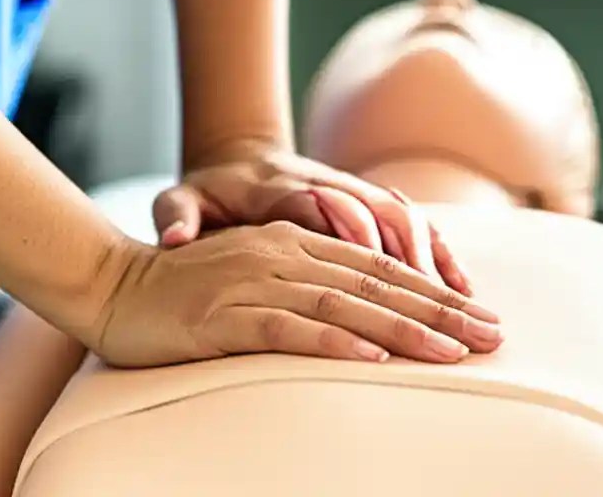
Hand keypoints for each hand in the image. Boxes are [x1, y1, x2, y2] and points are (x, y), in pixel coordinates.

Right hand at [87, 222, 501, 367]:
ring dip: (402, 329)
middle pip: (374, 284)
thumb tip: (363, 316)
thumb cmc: (183, 290)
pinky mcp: (223, 316)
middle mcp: (281, 257)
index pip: (378, 269)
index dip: (433, 292)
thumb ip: (302, 285)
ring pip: (342, 306)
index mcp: (292, 244)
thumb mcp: (251, 276)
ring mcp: (252, 284)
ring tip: (451, 352)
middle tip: (490, 336)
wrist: (112, 286)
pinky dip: (331, 343)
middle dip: (438, 310)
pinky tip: (369, 357)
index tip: (479, 317)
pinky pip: (286, 330)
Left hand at [152, 140, 473, 294]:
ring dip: (435, 263)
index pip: (323, 204)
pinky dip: (438, 254)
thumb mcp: (180, 200)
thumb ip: (177, 216)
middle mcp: (325, 183)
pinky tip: (461, 290)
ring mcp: (352, 190)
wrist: (231, 157)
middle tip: (445, 311)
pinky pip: (413, 225)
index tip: (380, 271)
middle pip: (380, 217)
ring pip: (405, 221)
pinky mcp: (367, 203)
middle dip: (414, 263)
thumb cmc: (206, 192)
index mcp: (279, 186)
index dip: (354, 234)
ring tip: (463, 309)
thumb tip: (171, 238)